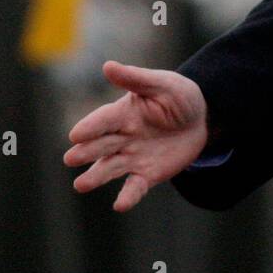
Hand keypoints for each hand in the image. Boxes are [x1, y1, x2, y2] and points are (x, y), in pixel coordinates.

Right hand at [64, 60, 208, 210]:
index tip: (76, 135)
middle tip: (71, 158)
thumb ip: (136, 78)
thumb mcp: (162, 84)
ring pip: (110, 168)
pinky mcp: (147, 174)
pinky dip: (128, 196)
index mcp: (123, 113)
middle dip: (86, 152)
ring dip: (96, 177)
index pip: (103, 120)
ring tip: (80, 185)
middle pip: (101, 145)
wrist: (201, 120)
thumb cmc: (178, 97)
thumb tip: (107, 66)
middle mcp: (122, 136)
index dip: (91, 127)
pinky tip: (120, 205)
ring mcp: (133, 157)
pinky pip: (135, 187)